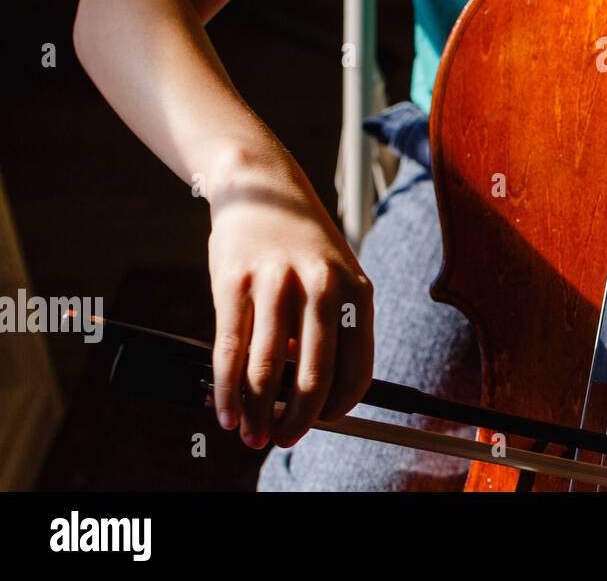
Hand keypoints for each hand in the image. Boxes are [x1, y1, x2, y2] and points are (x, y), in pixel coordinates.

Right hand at [206, 151, 373, 449]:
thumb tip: (309, 396)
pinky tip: (226, 413)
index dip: (339, 407)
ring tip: (252, 434)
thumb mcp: (333, 279)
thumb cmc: (301, 246)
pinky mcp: (235, 281)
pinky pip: (231, 350)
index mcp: (358, 291)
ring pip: (267, 370)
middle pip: (315, 376)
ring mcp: (278, 282)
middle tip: (283, 441)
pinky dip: (227, 391)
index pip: (358, 369)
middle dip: (298, 421)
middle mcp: (323, 287)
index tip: (322, 423)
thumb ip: (330, 331)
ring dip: (258, 413)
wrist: (263, 188)